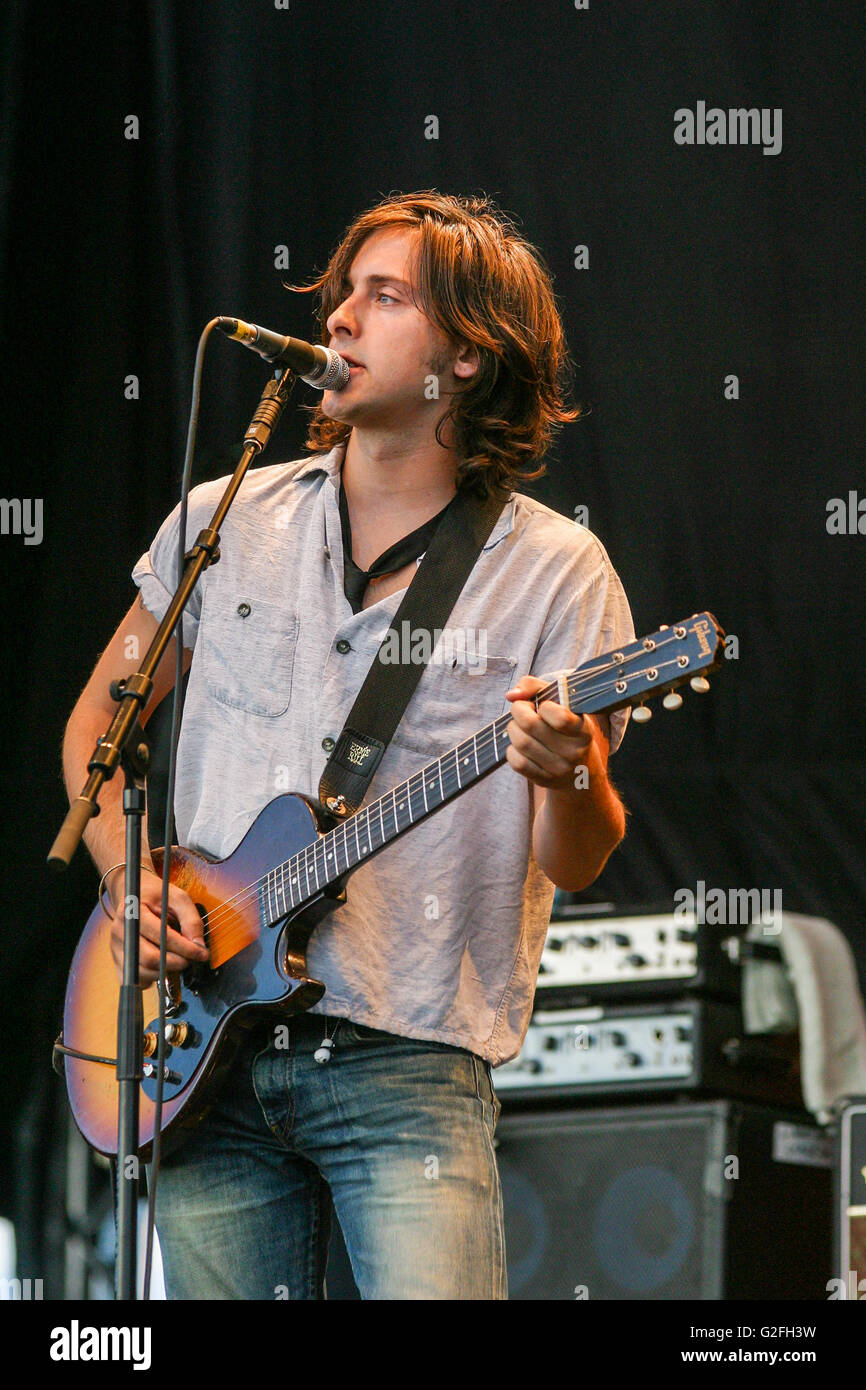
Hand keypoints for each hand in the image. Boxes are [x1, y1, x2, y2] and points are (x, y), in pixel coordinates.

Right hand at [108, 865, 208, 985]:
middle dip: (177, 962)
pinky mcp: (119, 961)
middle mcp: (121, 931)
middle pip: (150, 958)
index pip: (161, 936)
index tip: (201, 952)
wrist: (134, 896)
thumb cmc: (156, 896)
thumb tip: (198, 944)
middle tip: (191, 959)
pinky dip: (152, 978)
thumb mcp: (177, 897)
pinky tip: (161, 964)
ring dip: (166, 971)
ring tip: (178, 959)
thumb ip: (190, 919)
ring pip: (143, 972)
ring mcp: (117, 948)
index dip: (185, 947)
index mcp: (133, 911)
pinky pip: (136, 980)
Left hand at [504, 675, 601, 793]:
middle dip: (518, 710)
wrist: (581, 772)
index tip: (543, 705)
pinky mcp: (544, 780)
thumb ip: (536, 687)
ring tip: (520, 726)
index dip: (544, 706)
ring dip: (513, 729)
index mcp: (583, 731)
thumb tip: (512, 695)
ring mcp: (559, 769)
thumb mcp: (562, 704)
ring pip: (521, 743)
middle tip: (522, 709)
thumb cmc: (567, 728)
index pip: (560, 717)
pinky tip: (520, 745)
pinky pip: (516, 762)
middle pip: (530, 725)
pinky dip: (512, 749)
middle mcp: (573, 752)